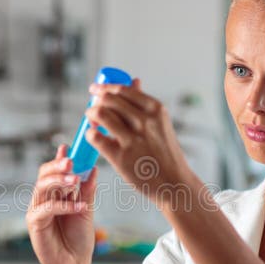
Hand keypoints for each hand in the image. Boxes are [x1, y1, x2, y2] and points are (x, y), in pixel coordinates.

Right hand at [26, 144, 97, 263]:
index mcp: (54, 194)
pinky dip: (63, 205)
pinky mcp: (34, 224)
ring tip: (75, 181)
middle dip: (57, 166)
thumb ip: (87, 191)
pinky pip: (46, 209)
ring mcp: (37, 211)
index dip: (60, 159)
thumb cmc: (77, 241)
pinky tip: (78, 206)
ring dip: (59, 182)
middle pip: (44, 175)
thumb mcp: (86, 210)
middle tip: (71, 162)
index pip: (54, 171)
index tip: (69, 147)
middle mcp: (43, 200)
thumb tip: (92, 169)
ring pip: (42, 187)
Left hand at [85, 79, 194, 206]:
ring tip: (90, 119)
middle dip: (96, 101)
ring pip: (101, 115)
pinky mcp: (121, 157)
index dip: (105, 87)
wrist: (174, 183)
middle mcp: (145, 122)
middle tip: (92, 106)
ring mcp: (133, 140)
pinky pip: (96, 138)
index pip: (123, 90)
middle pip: (110, 100)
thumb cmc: (165, 153)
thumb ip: (144, 104)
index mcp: (156, 110)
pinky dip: (90, 133)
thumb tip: (134, 80)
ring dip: (91, 114)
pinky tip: (92, 134)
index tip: (95, 89)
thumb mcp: (161, 124)